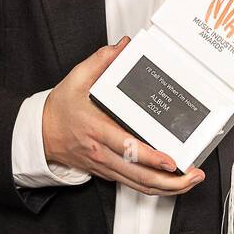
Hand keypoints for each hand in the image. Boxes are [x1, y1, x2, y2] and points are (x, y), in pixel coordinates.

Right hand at [41, 36, 205, 194]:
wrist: (41, 134)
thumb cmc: (60, 109)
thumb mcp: (76, 79)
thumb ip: (101, 61)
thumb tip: (123, 46)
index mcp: (97, 129)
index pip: (127, 148)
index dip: (150, 157)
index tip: (170, 160)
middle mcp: (103, 153)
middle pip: (139, 175)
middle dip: (169, 180)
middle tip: (192, 174)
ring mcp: (105, 166)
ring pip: (139, 184)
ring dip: (167, 187)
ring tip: (189, 180)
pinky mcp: (107, 172)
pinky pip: (133, 184)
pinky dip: (154, 186)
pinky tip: (171, 181)